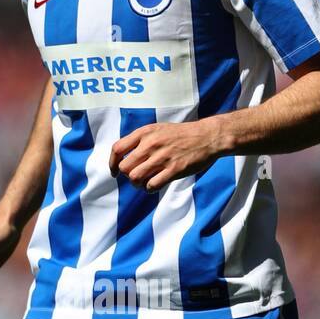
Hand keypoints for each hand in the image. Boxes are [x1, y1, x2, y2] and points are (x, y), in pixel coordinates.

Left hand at [109, 119, 224, 190]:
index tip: (115, 172)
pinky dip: (149, 189)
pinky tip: (155, 185)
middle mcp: (151, 144)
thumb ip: (141, 140)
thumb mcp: (158, 129)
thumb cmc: (182, 135)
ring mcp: (162, 157)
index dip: (112, 163)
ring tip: (145, 182)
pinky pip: (151, 185)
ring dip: (137, 184)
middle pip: (124, 167)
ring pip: (135, 178)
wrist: (207, 136)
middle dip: (128, 175)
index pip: (117, 149)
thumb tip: (124, 158)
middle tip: (137, 176)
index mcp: (145, 132)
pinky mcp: (173, 170)